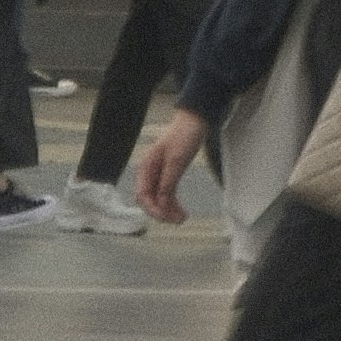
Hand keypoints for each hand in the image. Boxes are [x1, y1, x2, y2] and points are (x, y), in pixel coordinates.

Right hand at [128, 104, 205, 228]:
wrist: (197, 119)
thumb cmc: (184, 135)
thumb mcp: (176, 160)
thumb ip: (167, 182)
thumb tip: (161, 204)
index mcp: (147, 167)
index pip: (143, 195)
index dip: (153, 209)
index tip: (166, 218)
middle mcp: (150, 172)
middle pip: (149, 200)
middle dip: (161, 212)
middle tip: (177, 221)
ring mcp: (160, 173)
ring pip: (159, 199)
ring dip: (168, 210)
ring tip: (182, 218)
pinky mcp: (171, 173)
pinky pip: (167, 193)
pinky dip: (173, 203)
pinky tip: (181, 211)